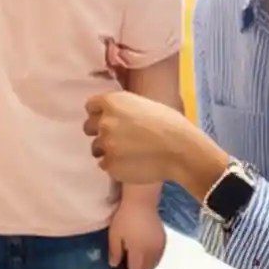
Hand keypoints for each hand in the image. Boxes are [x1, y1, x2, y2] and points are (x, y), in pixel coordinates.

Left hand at [84, 91, 229, 192]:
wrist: (180, 150)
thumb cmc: (170, 124)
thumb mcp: (144, 105)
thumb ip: (124, 109)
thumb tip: (117, 116)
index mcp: (113, 102)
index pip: (90, 106)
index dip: (98, 113)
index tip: (106, 119)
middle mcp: (104, 122)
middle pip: (88, 127)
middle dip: (100, 132)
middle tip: (118, 139)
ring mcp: (106, 145)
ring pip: (97, 148)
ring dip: (108, 150)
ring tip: (129, 154)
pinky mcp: (110, 165)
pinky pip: (105, 165)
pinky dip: (115, 166)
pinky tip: (132, 164)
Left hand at [108, 199, 165, 268]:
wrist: (142, 200)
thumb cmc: (125, 216)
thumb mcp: (115, 235)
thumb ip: (115, 252)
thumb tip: (115, 265)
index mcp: (139, 252)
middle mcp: (152, 252)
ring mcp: (159, 245)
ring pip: (154, 265)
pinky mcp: (163, 238)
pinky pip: (158, 257)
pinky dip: (152, 262)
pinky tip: (146, 259)